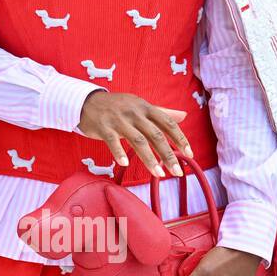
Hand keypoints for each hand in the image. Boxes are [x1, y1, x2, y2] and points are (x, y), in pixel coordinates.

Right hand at [77, 89, 194, 176]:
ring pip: (138, 140)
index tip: (190, 154)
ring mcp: (118, 120)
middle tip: (177, 172)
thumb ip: (162, 113)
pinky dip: (119, 152)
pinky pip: (113, 141)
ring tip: (159, 174)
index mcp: (145, 108)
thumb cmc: (117, 107)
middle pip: (155, 135)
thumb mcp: (140, 106)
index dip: (180, 138)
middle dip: (168, 155)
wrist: (86, 101)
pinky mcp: (103, 127)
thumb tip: (184, 116)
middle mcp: (134, 112)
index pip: (168, 123)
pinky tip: (125, 163)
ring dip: (149, 159)